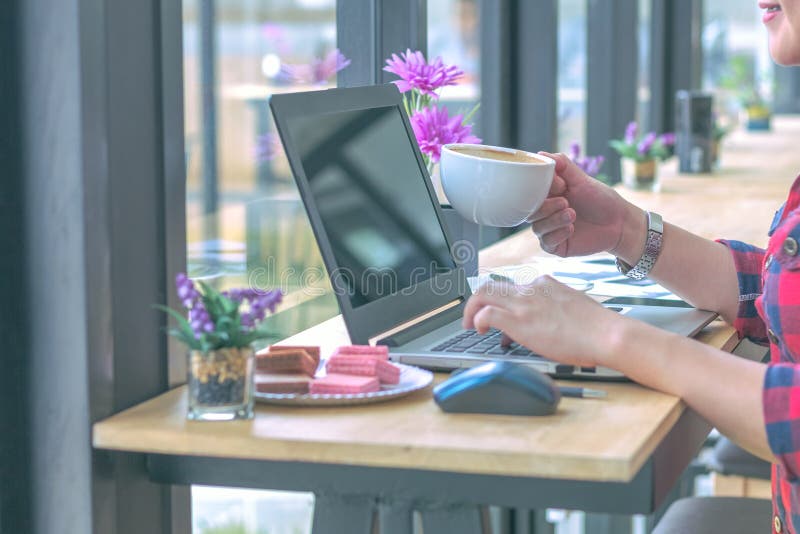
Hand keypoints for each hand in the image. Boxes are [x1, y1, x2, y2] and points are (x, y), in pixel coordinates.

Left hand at [462, 277, 624, 367]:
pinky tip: (481, 331)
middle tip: (473, 318)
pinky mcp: (519, 319)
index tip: (500, 318)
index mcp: (545, 284)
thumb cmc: (597, 329)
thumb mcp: (571, 309)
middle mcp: (531, 289)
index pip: (513, 287)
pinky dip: (477, 320)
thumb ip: (551, 311)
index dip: (502, 303)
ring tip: (470, 326)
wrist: (607, 334)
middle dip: (476, 301)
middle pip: (491, 284)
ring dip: (471, 309)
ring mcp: (524, 303)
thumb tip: (538, 326)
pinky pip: (486, 313)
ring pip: (483, 293)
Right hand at [530, 152, 643, 258]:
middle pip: (530, 212)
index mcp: (548, 196)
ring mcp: (550, 230)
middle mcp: (546, 213)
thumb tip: (541, 154)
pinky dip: (556, 235)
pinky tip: (571, 229)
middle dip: (546, 207)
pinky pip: (546, 243)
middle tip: (565, 202)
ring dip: (553, 221)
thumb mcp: (581, 179)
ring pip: (537, 227)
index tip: (560, 186)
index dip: (539, 189)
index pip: (530, 193)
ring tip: (572, 215)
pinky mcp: (557, 246)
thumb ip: (562, 165)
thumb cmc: (601, 199)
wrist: (619, 223)